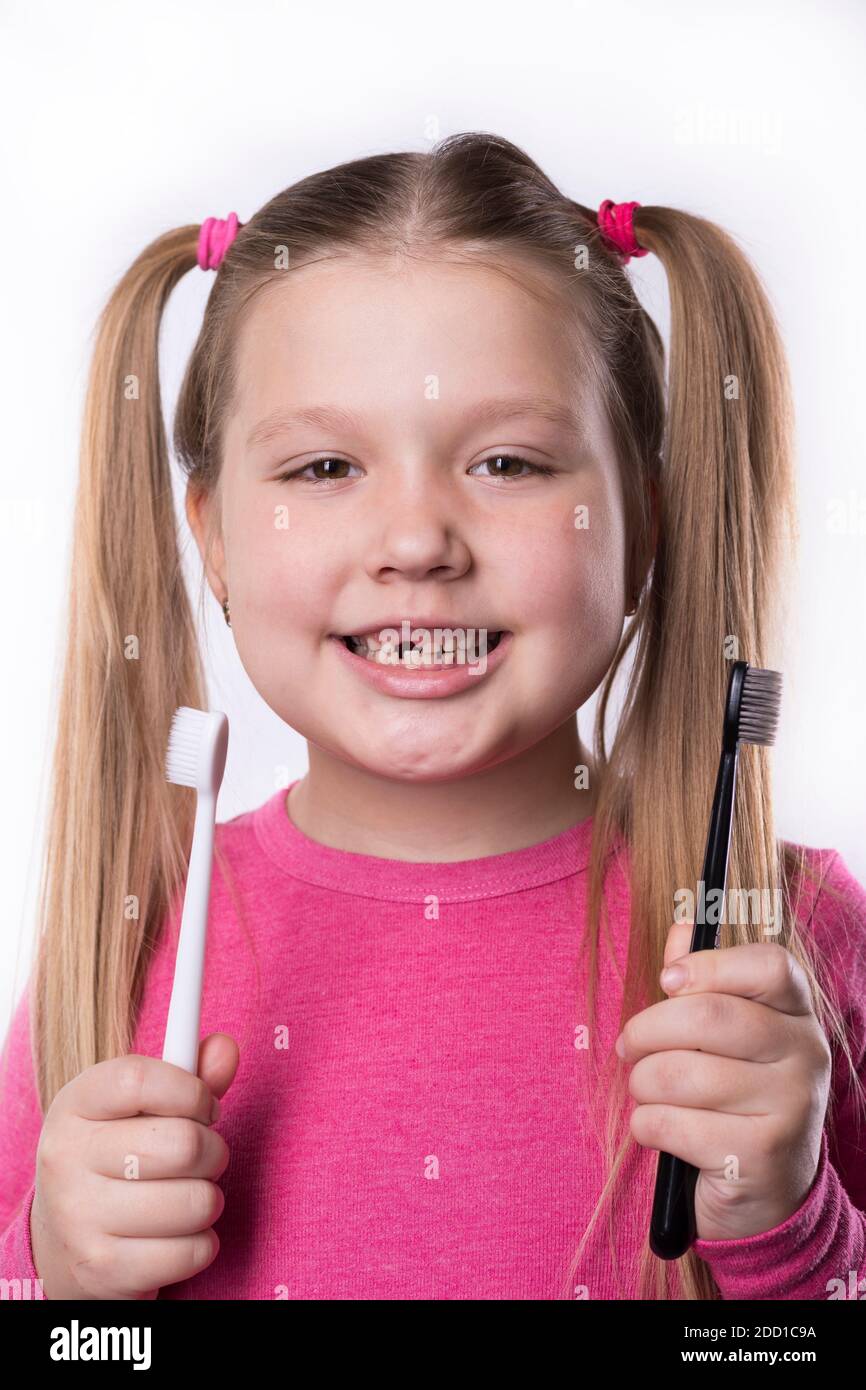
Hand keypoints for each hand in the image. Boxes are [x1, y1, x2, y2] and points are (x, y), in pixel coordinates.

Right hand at [30, 1032, 238, 1298]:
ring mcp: (79, 1218)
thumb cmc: (120, 1158)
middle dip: (213, 1151)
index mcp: (74, 1104)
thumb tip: (225, 1049)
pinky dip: (201, 1244)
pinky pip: (193, 1251)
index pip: (138, 1079)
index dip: (191, 1090)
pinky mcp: (104, 1269)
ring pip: (196, 1202)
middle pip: (183, 1144)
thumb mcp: (142, 1109)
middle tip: (202, 1157)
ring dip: (209, 1199)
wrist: (67, 1240)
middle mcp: (67, 1158)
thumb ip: (190, 1077)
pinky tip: (176, 1235)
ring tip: (187, 1196)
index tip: (205, 1106)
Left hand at [615, 922, 832, 1240]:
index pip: (769, 965)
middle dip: (647, 1030)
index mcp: (798, 1015)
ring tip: (646, 1090)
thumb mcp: (729, 1037)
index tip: (667, 980)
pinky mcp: (759, 1156)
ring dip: (642, 1083)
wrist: (769, 1193)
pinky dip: (646, 1125)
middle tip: (627, 1046)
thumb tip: (682, 927)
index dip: (708, 965)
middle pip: (709, 1016)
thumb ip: (706, 981)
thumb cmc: (736, 1096)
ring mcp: (790, 1108)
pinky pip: (673, 1124)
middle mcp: (805, 1055)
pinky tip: (659, 1129)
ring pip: (681, 1074)